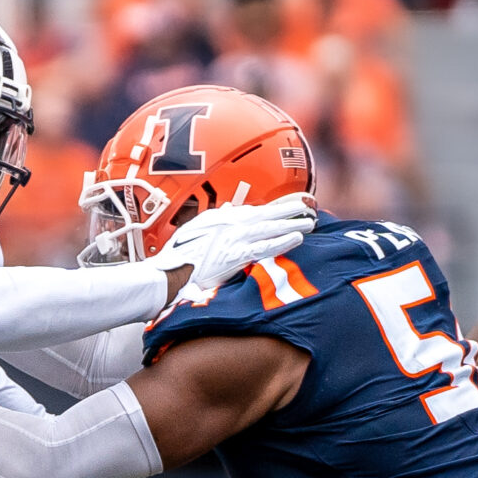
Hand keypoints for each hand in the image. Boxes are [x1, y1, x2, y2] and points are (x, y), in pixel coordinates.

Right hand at [155, 195, 315, 290]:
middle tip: (309, 205)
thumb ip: (216, 218)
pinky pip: (265, 247)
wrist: (166, 273)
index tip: (291, 204)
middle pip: (265, 214)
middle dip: (288, 209)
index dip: (274, 207)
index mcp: (221, 219)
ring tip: (310, 220)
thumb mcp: (195, 230)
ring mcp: (233, 239)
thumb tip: (231, 208)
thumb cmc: (177, 256)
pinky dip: (282, 241)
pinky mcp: (235, 256)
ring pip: (269, 227)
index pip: (254, 211)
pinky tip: (298, 237)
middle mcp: (229, 225)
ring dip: (291, 223)